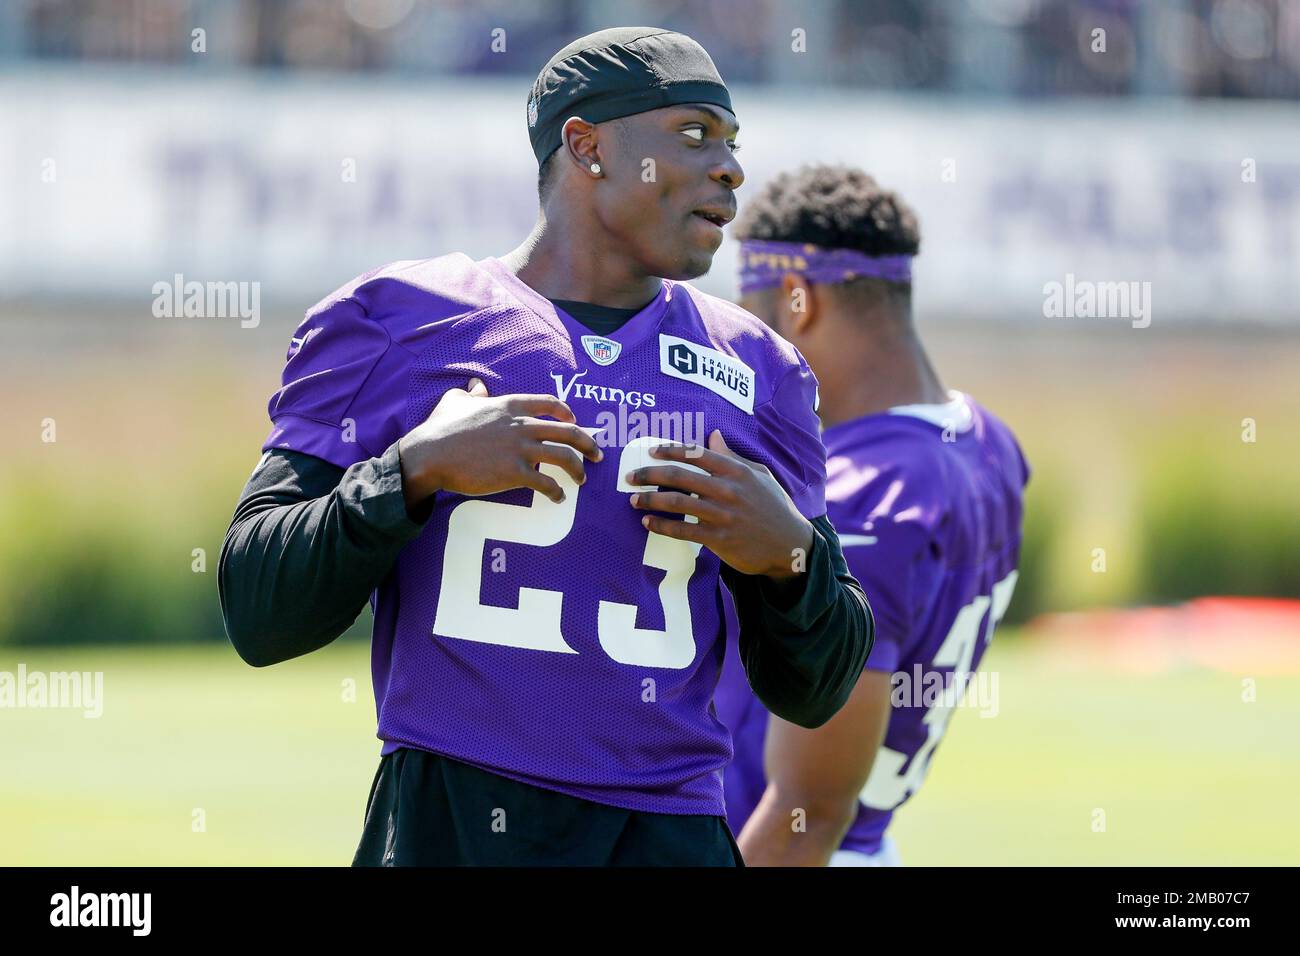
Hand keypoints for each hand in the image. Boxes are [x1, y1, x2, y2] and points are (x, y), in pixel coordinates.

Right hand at [397, 378, 602, 509]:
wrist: (430, 454)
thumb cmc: (441, 428)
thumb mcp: (456, 402)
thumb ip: (471, 393)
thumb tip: (475, 385)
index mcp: (511, 405)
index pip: (550, 404)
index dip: (567, 413)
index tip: (575, 422)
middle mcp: (521, 425)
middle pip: (568, 432)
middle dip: (588, 444)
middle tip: (596, 455)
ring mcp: (520, 449)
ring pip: (564, 457)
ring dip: (578, 469)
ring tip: (581, 479)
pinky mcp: (514, 473)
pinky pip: (546, 483)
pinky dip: (557, 492)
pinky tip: (559, 498)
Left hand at [626, 430, 814, 579]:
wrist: (790, 544)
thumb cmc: (774, 506)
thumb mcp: (760, 475)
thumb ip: (733, 457)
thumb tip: (713, 435)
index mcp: (736, 471)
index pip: (696, 454)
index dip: (670, 450)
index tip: (651, 451)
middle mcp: (727, 489)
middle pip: (679, 476)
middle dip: (649, 474)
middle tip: (630, 476)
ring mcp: (722, 515)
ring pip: (676, 503)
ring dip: (650, 500)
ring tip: (633, 500)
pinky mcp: (718, 538)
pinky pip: (682, 530)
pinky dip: (661, 526)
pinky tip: (648, 522)